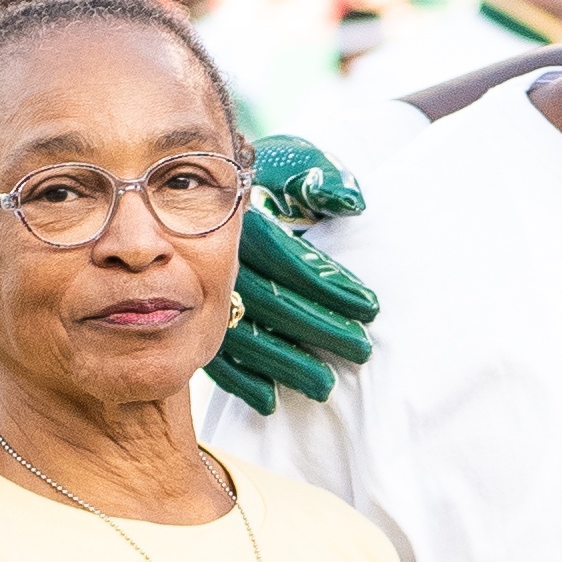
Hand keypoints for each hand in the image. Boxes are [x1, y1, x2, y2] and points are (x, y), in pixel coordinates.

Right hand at [206, 136, 379, 416]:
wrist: (211, 181)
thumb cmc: (267, 175)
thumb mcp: (294, 161)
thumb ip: (319, 177)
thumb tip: (351, 202)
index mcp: (246, 222)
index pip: (293, 261)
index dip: (332, 285)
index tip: (370, 307)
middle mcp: (220, 258)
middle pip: (273, 302)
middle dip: (320, 330)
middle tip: (361, 351)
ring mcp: (201, 290)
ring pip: (245, 333)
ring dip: (285, 363)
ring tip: (324, 387)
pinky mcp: (191, 316)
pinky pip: (212, 353)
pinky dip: (238, 380)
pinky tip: (268, 400)